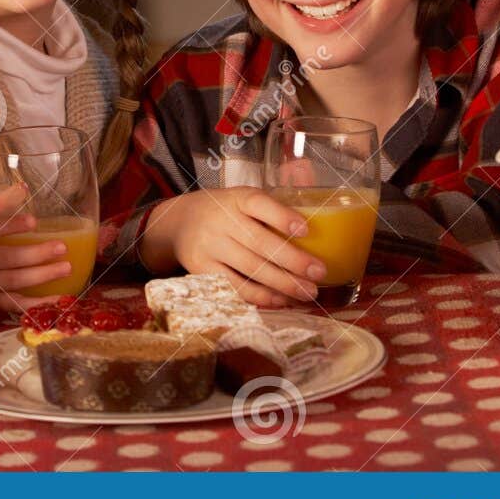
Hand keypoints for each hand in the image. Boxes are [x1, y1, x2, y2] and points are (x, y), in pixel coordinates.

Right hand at [0, 183, 70, 313]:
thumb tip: (22, 188)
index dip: (11, 226)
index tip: (34, 221)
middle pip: (5, 258)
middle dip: (35, 253)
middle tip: (61, 247)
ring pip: (11, 281)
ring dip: (40, 276)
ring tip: (66, 267)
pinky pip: (11, 304)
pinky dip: (33, 304)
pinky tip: (56, 299)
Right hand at [140, 188, 324, 308]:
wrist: (179, 223)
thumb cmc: (225, 211)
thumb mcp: (242, 198)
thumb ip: (273, 205)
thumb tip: (316, 209)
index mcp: (236, 198)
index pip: (259, 204)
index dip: (282, 217)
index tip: (306, 230)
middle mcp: (221, 220)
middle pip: (260, 243)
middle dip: (293, 261)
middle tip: (319, 272)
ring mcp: (210, 246)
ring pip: (251, 268)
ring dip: (283, 283)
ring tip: (308, 292)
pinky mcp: (202, 270)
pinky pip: (236, 287)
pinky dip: (261, 296)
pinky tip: (281, 300)